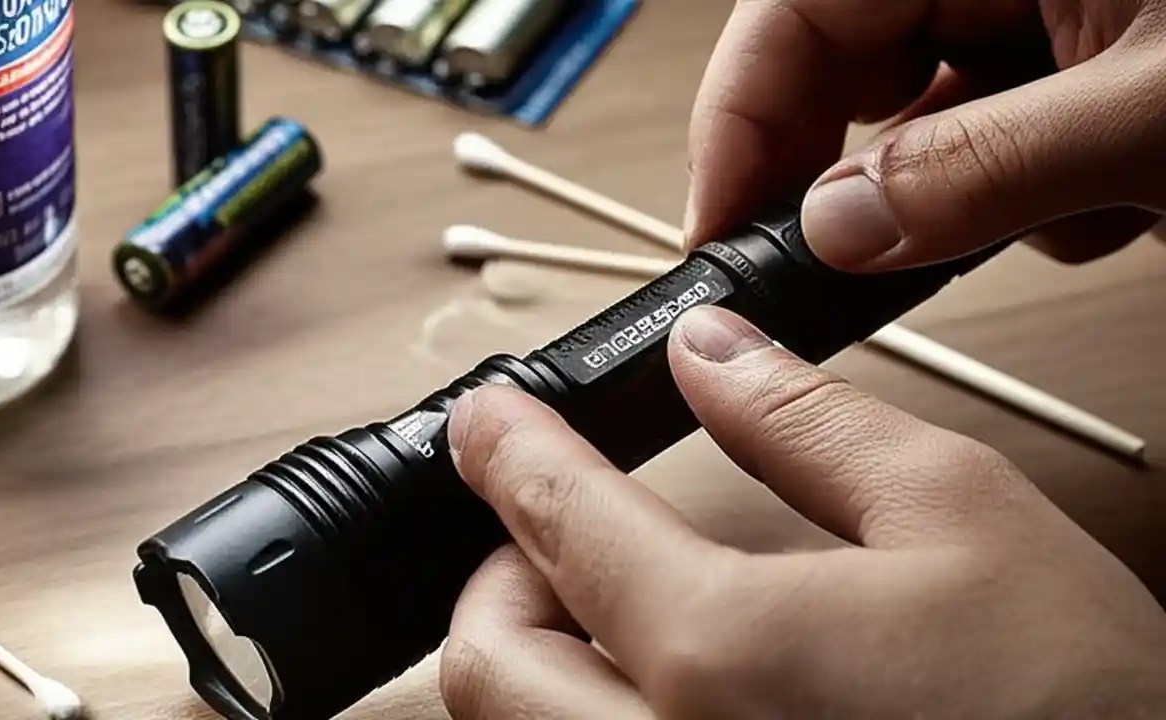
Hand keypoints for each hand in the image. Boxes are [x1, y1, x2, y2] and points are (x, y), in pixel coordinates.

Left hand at [439, 306, 1165, 718]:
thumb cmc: (1085, 714)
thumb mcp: (962, 520)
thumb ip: (810, 424)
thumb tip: (714, 355)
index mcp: (723, 656)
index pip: (556, 524)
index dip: (510, 452)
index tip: (490, 425)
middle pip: (483, 667)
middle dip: (501, 579)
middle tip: (560, 533)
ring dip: (538, 659)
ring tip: (617, 608)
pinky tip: (676, 692)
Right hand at [686, 0, 1165, 269]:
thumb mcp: (1154, 118)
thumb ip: (986, 169)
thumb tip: (838, 229)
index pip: (796, 8)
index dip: (737, 119)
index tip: (716, 230)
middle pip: (840, 66)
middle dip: (859, 177)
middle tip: (842, 264)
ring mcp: (1036, 18)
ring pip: (915, 122)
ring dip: (968, 199)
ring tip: (1062, 214)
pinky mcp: (1069, 73)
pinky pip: (986, 147)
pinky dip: (1026, 202)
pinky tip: (1104, 204)